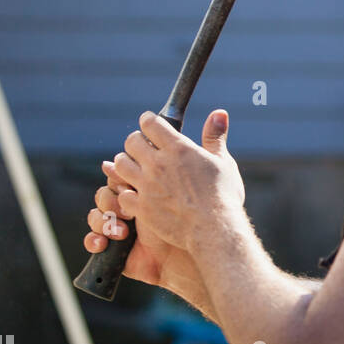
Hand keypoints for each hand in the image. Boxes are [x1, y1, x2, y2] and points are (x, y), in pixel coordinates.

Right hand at [83, 161, 201, 294]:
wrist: (192, 258)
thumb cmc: (191, 223)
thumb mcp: (174, 191)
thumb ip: (157, 168)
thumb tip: (117, 160)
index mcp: (142, 191)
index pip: (117, 176)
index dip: (118, 180)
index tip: (129, 188)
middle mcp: (128, 208)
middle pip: (103, 195)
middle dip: (110, 202)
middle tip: (127, 212)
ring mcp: (119, 228)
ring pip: (96, 216)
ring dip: (103, 221)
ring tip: (122, 232)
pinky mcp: (113, 248)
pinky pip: (92, 241)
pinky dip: (93, 240)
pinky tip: (103, 242)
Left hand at [110, 109, 245, 254]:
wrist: (215, 230)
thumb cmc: (224, 195)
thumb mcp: (224, 162)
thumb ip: (215, 137)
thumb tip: (219, 113)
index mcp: (179, 148)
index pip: (151, 123)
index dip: (148, 120)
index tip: (149, 122)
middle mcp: (158, 163)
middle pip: (131, 141)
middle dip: (135, 141)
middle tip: (142, 147)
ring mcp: (147, 186)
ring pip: (120, 165)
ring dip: (125, 163)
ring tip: (134, 168)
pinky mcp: (142, 207)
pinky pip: (121, 195)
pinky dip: (126, 193)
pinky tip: (136, 195)